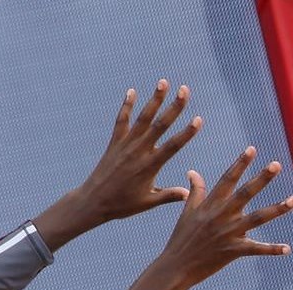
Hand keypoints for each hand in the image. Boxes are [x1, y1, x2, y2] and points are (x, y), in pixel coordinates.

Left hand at [32, 80, 201, 249]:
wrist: (94, 200)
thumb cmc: (123, 204)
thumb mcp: (148, 202)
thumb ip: (169, 195)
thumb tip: (188, 193)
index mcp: (150, 165)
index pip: (173, 146)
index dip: (187, 132)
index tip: (198, 119)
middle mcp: (139, 151)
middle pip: (160, 125)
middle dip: (174, 106)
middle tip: (184, 90)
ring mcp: (125, 144)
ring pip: (143, 117)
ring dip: (154, 99)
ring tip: (163, 82)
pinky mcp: (114, 143)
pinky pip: (121, 120)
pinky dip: (126, 106)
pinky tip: (132, 92)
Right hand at [121, 147, 292, 289]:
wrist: (176, 266)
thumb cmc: (181, 238)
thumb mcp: (187, 212)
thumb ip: (195, 191)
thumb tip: (192, 171)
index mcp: (210, 204)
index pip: (227, 179)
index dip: (240, 163)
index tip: (252, 149)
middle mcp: (221, 215)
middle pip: (245, 193)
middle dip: (261, 178)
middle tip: (277, 164)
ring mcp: (228, 233)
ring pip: (257, 218)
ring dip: (277, 209)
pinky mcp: (233, 251)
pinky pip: (256, 249)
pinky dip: (272, 249)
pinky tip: (287, 249)